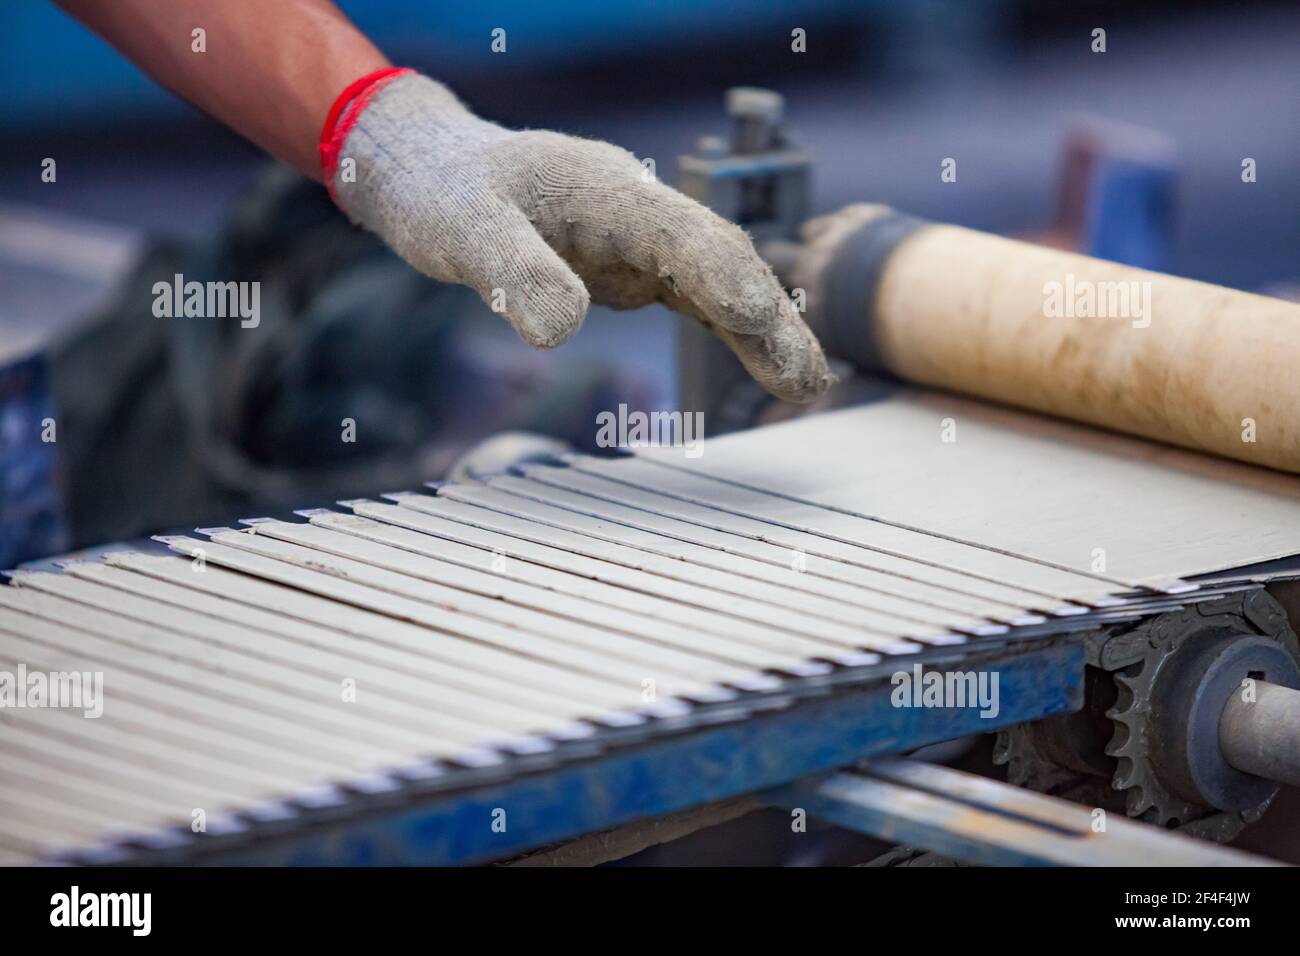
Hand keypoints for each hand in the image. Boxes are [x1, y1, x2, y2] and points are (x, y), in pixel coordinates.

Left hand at [329, 72, 831, 402]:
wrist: (439, 174)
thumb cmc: (445, 195)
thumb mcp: (462, 232)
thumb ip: (515, 273)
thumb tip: (564, 332)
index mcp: (608, 190)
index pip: (681, 233)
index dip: (721, 275)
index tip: (755, 318)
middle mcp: (640, 211)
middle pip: (720, 259)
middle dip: (765, 316)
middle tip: (804, 377)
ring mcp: (642, 241)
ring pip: (718, 282)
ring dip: (761, 330)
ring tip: (804, 383)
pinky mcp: (634, 268)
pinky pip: (695, 298)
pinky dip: (730, 328)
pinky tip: (763, 362)